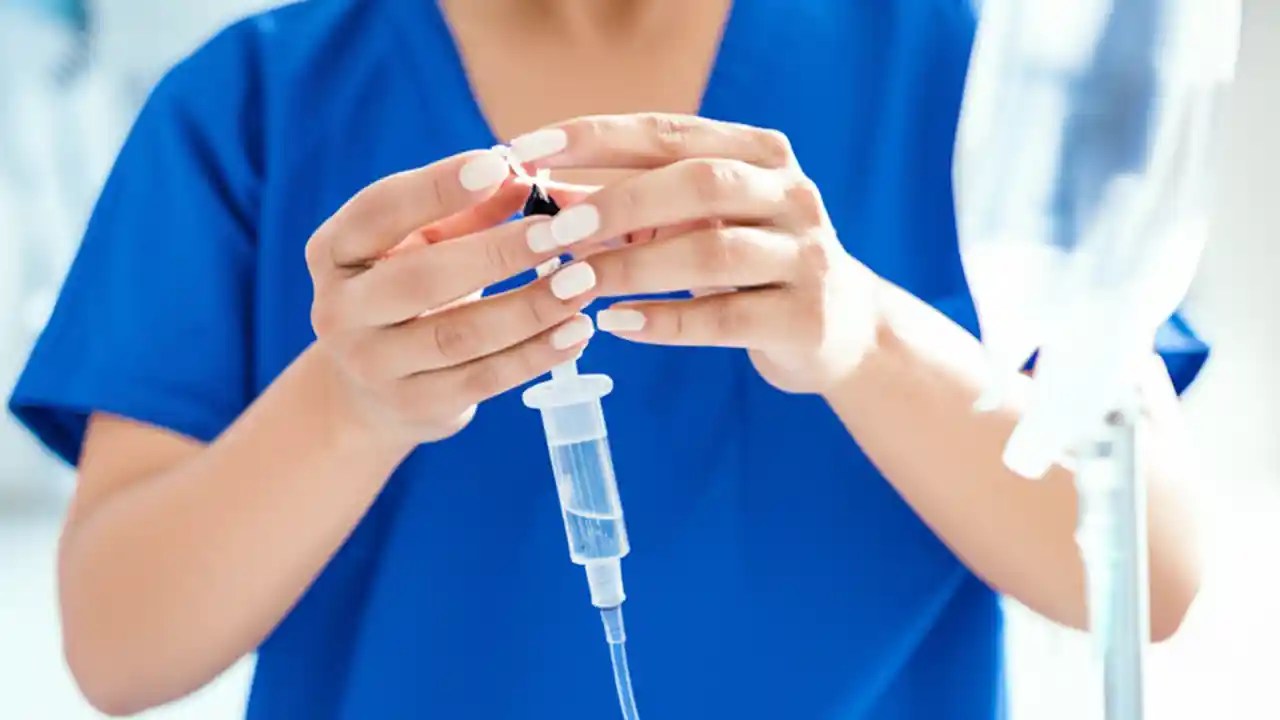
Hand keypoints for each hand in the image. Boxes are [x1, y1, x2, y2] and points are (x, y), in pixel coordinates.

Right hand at [305, 149, 601, 444]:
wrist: (370, 389)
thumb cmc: (408, 290)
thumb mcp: (423, 243)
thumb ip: (469, 211)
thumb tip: (524, 174)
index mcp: (335, 251)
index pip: (380, 210)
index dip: (437, 187)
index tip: (497, 164)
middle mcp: (340, 310)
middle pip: (422, 279)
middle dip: (498, 253)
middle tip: (559, 233)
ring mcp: (373, 366)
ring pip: (460, 336)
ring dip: (529, 309)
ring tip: (583, 282)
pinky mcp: (414, 406)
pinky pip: (484, 380)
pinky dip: (536, 355)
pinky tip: (577, 332)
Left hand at [510, 114, 882, 394]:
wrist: (842, 328)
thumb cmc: (751, 263)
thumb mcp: (701, 222)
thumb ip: (635, 205)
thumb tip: (543, 193)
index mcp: (761, 154)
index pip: (669, 132)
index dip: (594, 138)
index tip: (526, 150)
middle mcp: (791, 195)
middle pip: (699, 184)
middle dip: (618, 203)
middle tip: (555, 230)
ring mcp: (805, 257)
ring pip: (712, 252)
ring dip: (632, 268)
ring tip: (572, 285)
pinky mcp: (805, 318)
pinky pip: (725, 319)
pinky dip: (665, 321)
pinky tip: (616, 325)